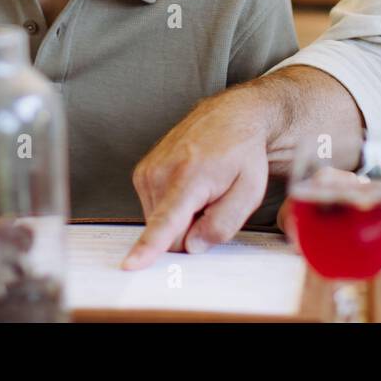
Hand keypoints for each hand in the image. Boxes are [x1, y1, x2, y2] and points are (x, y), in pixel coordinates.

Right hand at [122, 90, 273, 269]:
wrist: (230, 116)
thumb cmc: (242, 152)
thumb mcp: (249, 191)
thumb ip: (223, 223)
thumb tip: (192, 246)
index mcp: (189, 177)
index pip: (166, 221)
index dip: (149, 246)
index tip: (130, 264)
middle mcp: (161, 173)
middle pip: (169, 234)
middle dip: (192, 229)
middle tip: (213, 202)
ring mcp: (148, 172)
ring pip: (160, 224)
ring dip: (183, 217)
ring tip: (202, 190)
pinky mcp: (142, 174)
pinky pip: (155, 210)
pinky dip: (174, 206)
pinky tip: (189, 186)